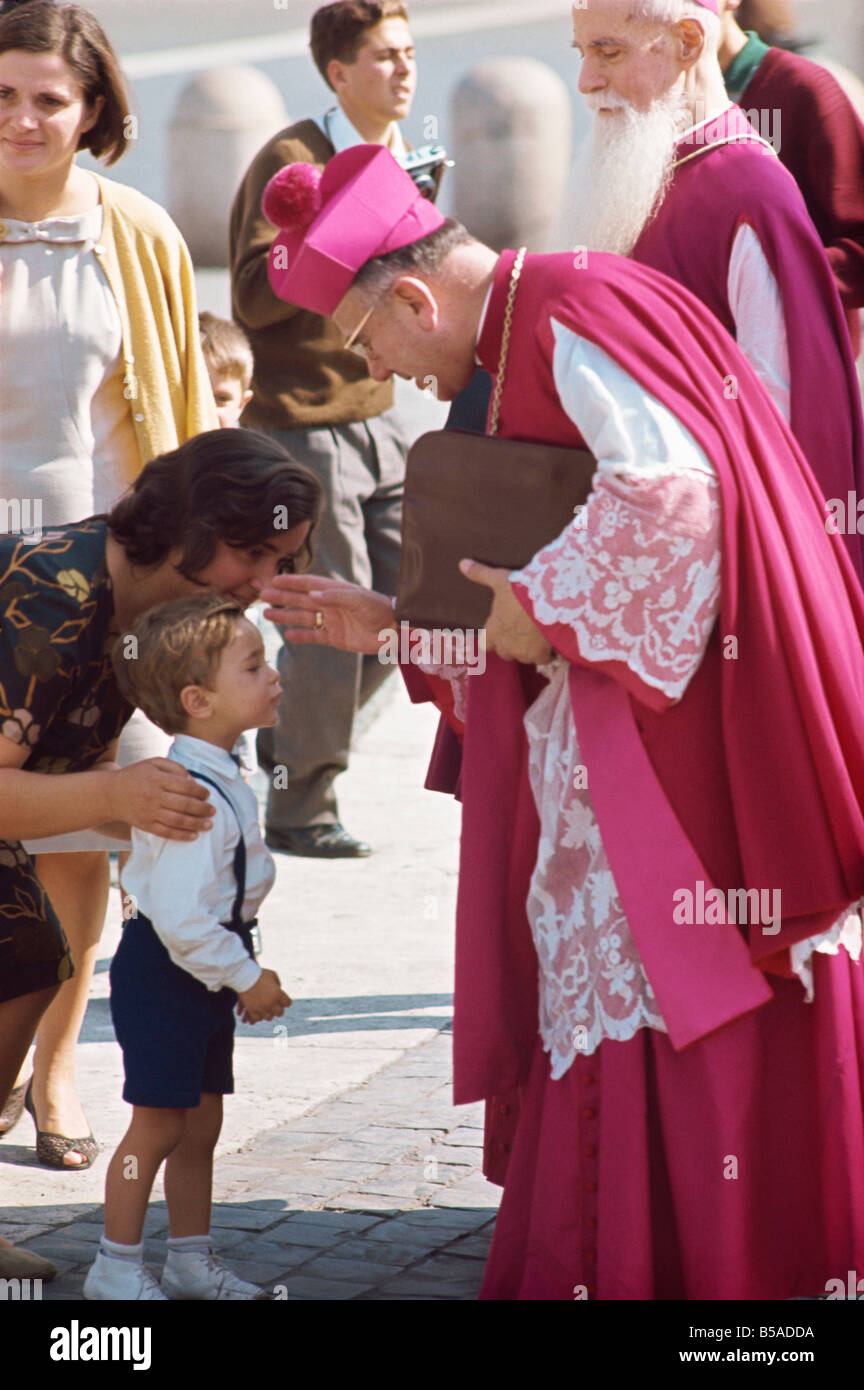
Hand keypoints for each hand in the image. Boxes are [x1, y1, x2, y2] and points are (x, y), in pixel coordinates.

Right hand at [107, 758, 213, 840]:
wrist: (110, 794)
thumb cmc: (136, 776)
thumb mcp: (154, 763)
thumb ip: (175, 768)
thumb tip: (192, 781)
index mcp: (157, 779)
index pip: (185, 786)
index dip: (200, 791)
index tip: (207, 794)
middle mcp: (154, 796)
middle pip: (184, 804)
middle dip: (202, 809)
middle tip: (213, 811)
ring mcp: (149, 812)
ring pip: (178, 820)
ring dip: (196, 824)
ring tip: (208, 825)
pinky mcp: (145, 825)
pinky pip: (166, 832)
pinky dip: (181, 836)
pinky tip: (193, 836)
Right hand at [236, 968, 292, 1023]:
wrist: (244, 976)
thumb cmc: (259, 974)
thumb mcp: (272, 975)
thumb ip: (277, 984)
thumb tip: (279, 990)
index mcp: (278, 994)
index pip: (288, 1003)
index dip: (285, 1001)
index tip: (283, 1000)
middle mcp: (271, 1003)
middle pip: (280, 1013)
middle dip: (278, 1009)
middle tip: (275, 1006)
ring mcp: (261, 1008)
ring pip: (269, 1018)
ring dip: (268, 1013)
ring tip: (265, 1009)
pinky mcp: (252, 1010)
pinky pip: (257, 1019)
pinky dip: (258, 1016)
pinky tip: (257, 1011)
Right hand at [260, 573, 394, 655]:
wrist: (394, 630)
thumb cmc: (379, 610)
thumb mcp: (358, 599)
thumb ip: (335, 596)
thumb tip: (312, 594)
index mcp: (335, 591)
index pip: (309, 584)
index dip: (291, 582)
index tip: (273, 580)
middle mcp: (330, 604)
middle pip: (301, 600)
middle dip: (282, 597)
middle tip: (262, 595)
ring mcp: (332, 621)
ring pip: (303, 617)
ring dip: (286, 616)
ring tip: (267, 614)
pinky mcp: (336, 637)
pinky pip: (314, 636)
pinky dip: (301, 636)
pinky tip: (287, 635)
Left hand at [460, 559, 552, 663]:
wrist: (548, 601)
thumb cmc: (519, 591)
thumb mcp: (499, 580)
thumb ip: (480, 574)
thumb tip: (462, 563)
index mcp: (493, 631)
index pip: (485, 645)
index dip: (493, 639)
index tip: (501, 631)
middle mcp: (505, 646)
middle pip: (505, 652)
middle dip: (512, 645)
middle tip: (524, 631)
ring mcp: (523, 653)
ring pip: (525, 657)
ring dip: (530, 650)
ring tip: (540, 635)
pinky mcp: (540, 656)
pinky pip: (543, 660)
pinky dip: (548, 654)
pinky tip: (553, 643)